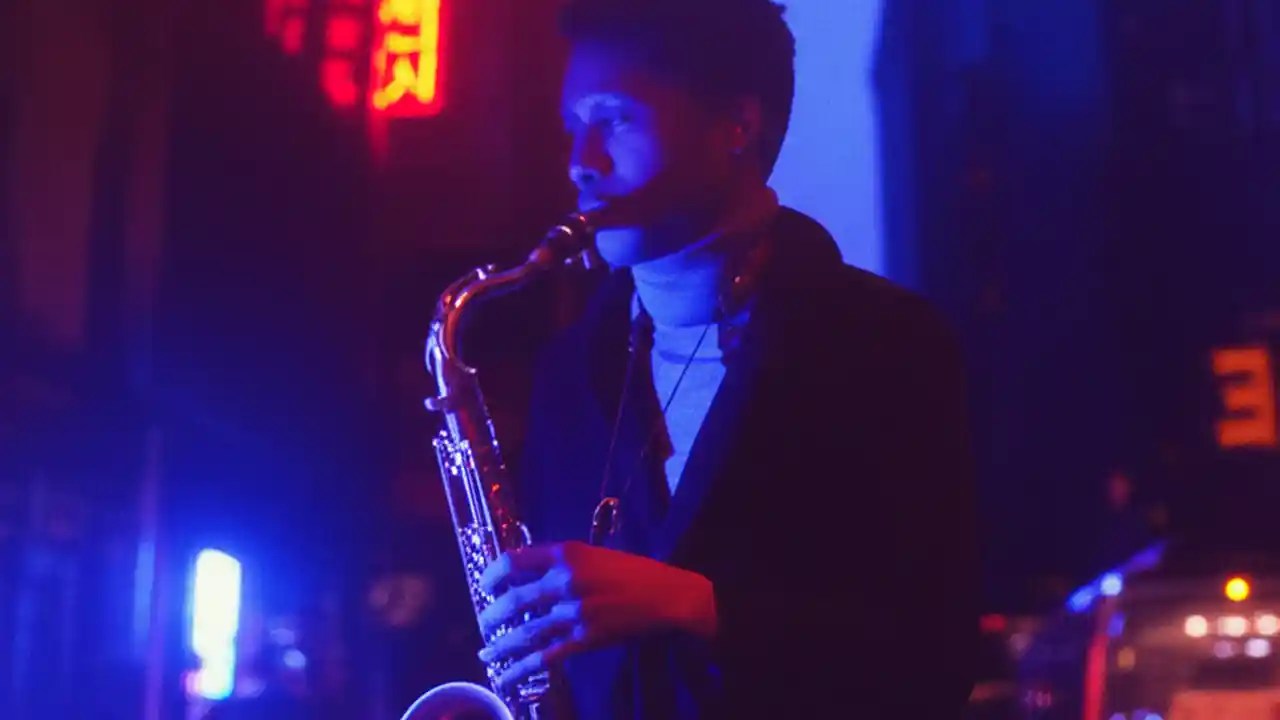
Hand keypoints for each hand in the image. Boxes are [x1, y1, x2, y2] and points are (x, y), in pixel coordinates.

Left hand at [475, 541, 716, 689]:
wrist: (669, 596)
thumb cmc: (633, 572)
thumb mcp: (595, 554)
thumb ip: (563, 561)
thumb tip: (528, 575)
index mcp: (567, 553)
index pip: (515, 561)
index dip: (492, 574)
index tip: (485, 584)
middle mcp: (567, 581)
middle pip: (515, 600)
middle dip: (492, 615)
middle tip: (483, 624)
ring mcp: (576, 612)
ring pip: (525, 633)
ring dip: (501, 646)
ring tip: (486, 653)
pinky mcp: (586, 638)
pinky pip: (545, 657)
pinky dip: (522, 669)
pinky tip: (507, 676)